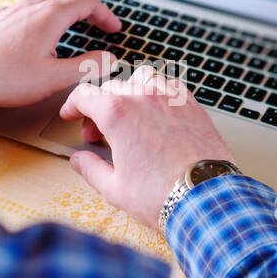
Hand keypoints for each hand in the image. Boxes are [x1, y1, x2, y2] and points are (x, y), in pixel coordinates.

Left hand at [0, 0, 119, 116]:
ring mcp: (14, 8)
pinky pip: (29, 3)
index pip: (88, 2)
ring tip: (74, 22)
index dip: (106, 14)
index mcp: (49, 16)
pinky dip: (46, 9)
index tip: (113, 28)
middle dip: (89, 5)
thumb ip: (86, 67)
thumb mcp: (54, 78)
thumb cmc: (3, 78)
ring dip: (67, 4)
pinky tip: (41, 30)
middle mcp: (32, 6)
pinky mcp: (1, 17)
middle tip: (99, 23)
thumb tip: (109, 59)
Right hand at [58, 65, 234, 227]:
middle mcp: (143, 97)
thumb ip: (91, 169)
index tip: (71, 115)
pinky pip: (169, 87)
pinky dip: (156, 95)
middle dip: (98, 109)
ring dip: (128, 94)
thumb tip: (80, 161)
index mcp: (117, 113)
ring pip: (141, 79)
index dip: (72, 106)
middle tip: (97, 134)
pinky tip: (155, 117)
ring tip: (127, 118)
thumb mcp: (114, 188)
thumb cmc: (162, 194)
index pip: (84, 95)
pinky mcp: (192, 105)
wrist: (205, 198)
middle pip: (110, 89)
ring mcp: (170, 98)